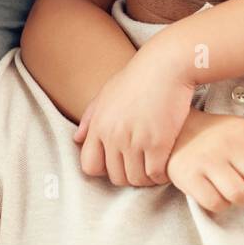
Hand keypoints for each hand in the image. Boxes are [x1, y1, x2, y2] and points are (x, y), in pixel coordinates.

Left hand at [75, 39, 194, 185]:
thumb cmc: (138, 76)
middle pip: (115, 177)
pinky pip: (155, 174)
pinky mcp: (158, 143)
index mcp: (98, 124)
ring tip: (154, 168)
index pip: (89, 165)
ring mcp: (135, 140)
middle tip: (141, 166)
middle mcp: (113, 135)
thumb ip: (90, 117)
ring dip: (146, 178)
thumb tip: (77, 139)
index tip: (119, 162)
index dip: (104, 169)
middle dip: (128, 175)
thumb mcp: (107, 92)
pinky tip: (166, 165)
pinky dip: (161, 175)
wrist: (166, 65)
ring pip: (136, 179)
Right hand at [167, 109, 243, 213]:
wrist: (175, 133)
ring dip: (240, 199)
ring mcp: (206, 160)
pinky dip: (219, 205)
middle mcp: (227, 143)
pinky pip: (215, 203)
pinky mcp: (188, 176)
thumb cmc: (219, 136)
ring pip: (241, 195)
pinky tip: (215, 193)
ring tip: (232, 189)